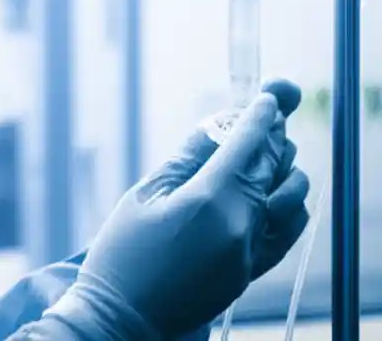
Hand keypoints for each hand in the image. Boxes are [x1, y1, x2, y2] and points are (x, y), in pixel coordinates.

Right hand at [44, 82, 310, 338]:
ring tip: (261, 157)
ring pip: (292, 197)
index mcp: (209, 202)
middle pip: (274, 168)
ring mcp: (252, 252)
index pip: (249, 146)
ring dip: (282, 170)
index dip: (259, 117)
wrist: (124, 316)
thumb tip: (213, 125)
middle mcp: (242, 227)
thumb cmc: (123, 255)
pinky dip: (287, 202)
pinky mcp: (254, 271)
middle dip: (271, 137)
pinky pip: (289, 228)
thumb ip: (185, 158)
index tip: (266, 98)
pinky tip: (267, 193)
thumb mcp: (145, 196)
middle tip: (261, 119)